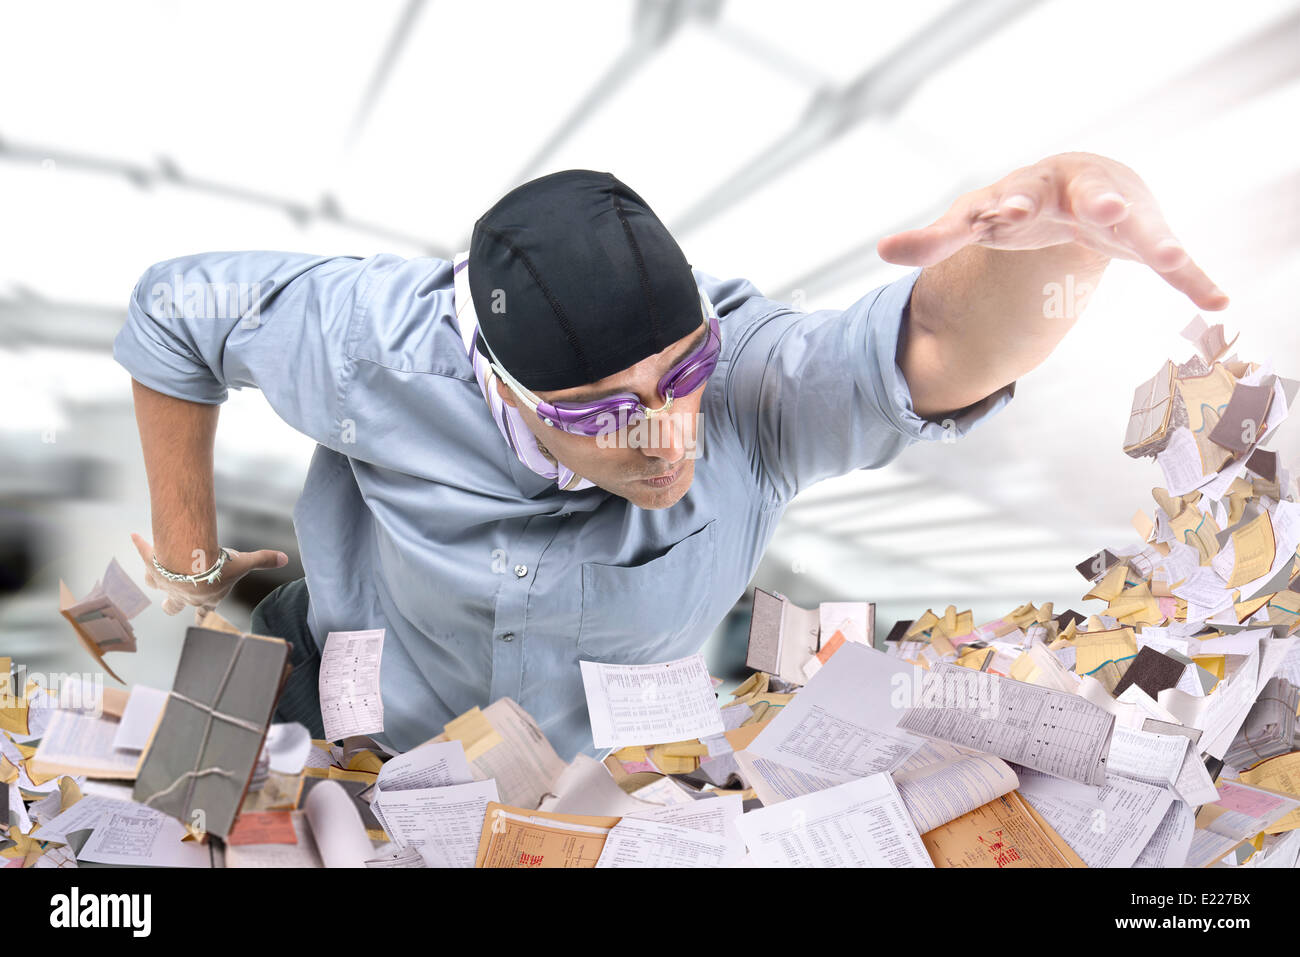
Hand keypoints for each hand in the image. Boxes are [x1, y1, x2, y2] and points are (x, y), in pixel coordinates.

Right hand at [131, 533, 287, 619]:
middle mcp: (183, 596)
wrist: (190, 564)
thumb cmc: (219, 569)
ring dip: (156, 581)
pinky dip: (141, 546)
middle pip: (173, 608)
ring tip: (155, 573)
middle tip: (170, 606)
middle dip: (172, 607)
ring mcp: (166, 583)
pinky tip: (136, 536)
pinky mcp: (153, 567)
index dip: (204, 617)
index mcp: (206, 599)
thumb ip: (264, 560)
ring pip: (156, 588)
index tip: (201, 620)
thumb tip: (286, 558)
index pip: (205, 613)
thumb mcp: (245, 563)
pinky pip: (146, 555)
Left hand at [878, 151, 1228, 310]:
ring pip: (1138, 224)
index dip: (1010, 204)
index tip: (1005, 210)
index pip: (1017, 193)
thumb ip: (936, 237)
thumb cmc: (1023, 200)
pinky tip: (1217, 302)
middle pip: (1091, 193)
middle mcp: (1081, 191)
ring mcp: (1119, 212)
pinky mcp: (1145, 238)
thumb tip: (881, 253)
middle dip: (1098, 198)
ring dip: (1151, 238)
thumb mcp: (978, 217)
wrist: (1083, 181)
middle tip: (1108, 205)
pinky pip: (1171, 259)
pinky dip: (1192, 278)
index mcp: (1032, 185)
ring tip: (1165, 254)